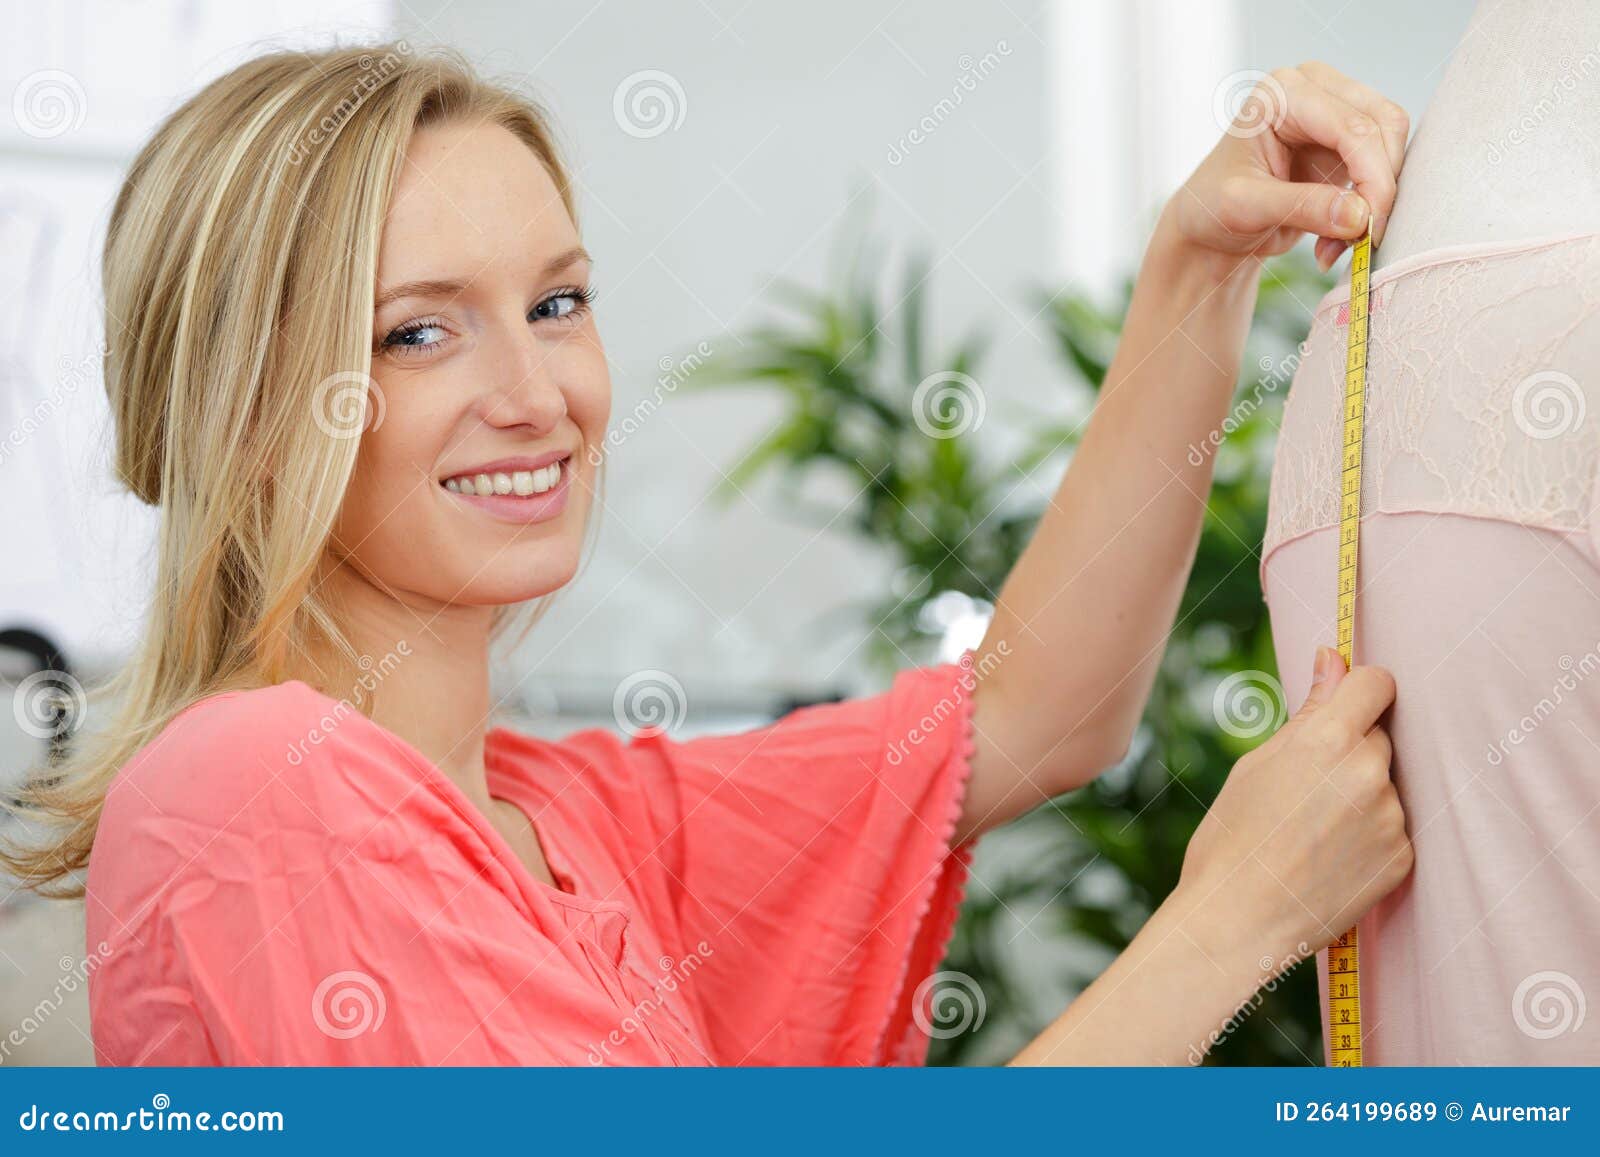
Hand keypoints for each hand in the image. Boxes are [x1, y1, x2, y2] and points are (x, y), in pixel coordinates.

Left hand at [1167, 62, 1408, 272]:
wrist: (1211, 224)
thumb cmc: (1214, 208)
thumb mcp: (1246, 209)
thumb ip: (1302, 208)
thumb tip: (1360, 215)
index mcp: (1283, 92)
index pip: (1350, 126)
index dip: (1371, 176)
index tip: (1372, 227)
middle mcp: (1314, 87)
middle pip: (1383, 126)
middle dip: (1380, 187)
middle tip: (1363, 240)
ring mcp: (1336, 108)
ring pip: (1392, 142)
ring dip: (1378, 196)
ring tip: (1340, 243)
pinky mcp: (1349, 139)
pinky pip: (1384, 164)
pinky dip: (1372, 202)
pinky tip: (1341, 236)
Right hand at [1178, 647, 1412, 958]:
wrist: (1238, 921)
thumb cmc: (1232, 838)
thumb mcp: (1257, 765)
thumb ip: (1308, 712)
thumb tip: (1333, 658)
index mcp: (1328, 739)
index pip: (1377, 684)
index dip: (1359, 691)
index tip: (1345, 706)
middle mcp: (1368, 772)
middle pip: (1378, 737)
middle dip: (1350, 750)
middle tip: (1305, 788)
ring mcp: (1390, 817)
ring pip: (1384, 784)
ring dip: (1360, 795)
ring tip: (1312, 831)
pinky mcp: (1402, 858)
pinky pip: (1391, 827)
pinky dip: (1367, 836)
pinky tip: (1328, 857)